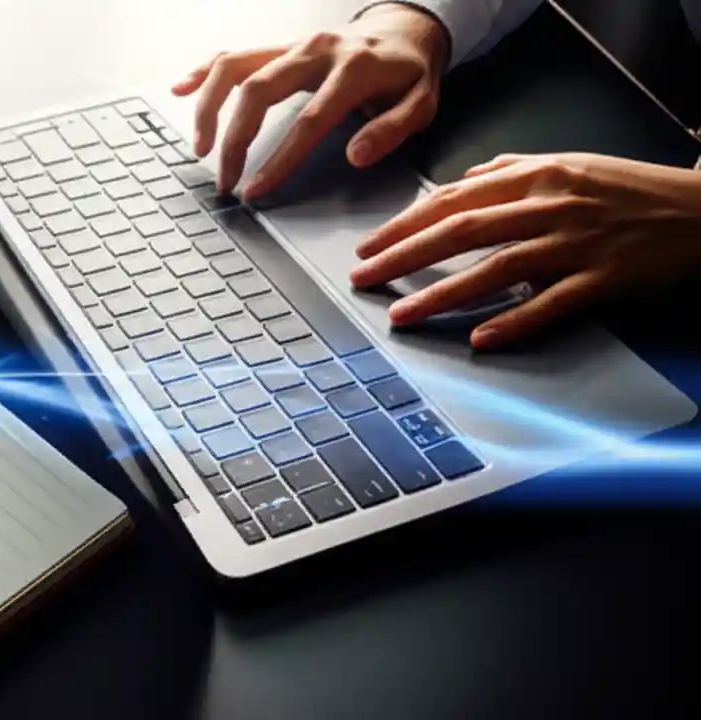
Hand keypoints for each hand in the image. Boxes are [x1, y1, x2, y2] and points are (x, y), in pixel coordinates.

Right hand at [172, 4, 448, 199]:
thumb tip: (356, 156)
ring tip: (199, 147)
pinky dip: (203, 72)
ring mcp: (292, 44)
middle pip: (257, 91)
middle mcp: (315, 50)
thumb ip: (392, 130)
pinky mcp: (278, 45)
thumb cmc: (409, 73)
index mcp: (353, 69)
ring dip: (209, 107)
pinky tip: (181, 90)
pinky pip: (233, 54)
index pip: (307, 121)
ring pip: (235, 67)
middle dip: (234, 140)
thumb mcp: (423, 103)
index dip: (278, 160)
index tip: (256, 190)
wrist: (404, 28)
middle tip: (224, 180)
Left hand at [350, 153, 700, 349]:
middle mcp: (549, 204)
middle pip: (461, 229)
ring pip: (496, 267)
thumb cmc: (628, 187)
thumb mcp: (568, 163)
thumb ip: (511, 169)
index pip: (453, 198)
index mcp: (536, 175)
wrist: (700, 208)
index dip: (405, 223)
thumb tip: (463, 179)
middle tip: (363, 277)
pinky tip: (480, 338)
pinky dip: (514, 320)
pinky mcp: (604, 276)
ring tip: (402, 315)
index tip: (369, 245)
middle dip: (404, 255)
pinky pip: (552, 302)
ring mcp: (576, 241)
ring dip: (442, 293)